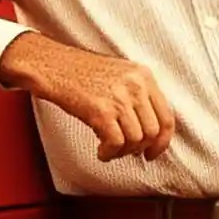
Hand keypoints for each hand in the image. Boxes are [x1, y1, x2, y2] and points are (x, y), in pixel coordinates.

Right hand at [0, 32, 175, 160]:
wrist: (52, 65)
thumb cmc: (82, 72)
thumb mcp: (120, 75)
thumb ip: (139, 96)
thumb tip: (151, 132)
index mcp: (143, 75)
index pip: (166, 117)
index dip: (162, 142)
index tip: (153, 152)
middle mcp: (135, 85)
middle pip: (152, 132)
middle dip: (138, 148)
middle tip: (124, 150)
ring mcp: (118, 97)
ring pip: (135, 140)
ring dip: (121, 151)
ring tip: (108, 149)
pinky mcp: (100, 110)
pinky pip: (116, 143)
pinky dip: (109, 153)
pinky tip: (101, 151)